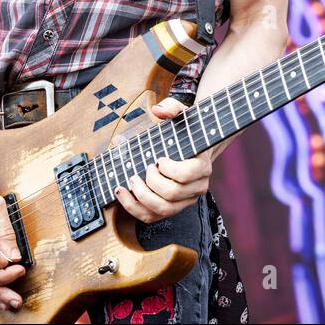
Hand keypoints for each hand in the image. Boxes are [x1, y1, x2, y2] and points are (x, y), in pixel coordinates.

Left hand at [112, 96, 212, 223]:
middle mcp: (197, 188)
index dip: (169, 169)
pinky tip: (121, 191)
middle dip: (152, 181)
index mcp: (203, 167)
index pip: (187, 175)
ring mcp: (184, 201)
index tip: (159, 158)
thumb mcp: (181, 115)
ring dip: (142, 196)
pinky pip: (151, 217)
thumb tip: (159, 111)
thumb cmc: (183, 131)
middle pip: (173, 194)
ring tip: (132, 179)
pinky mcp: (170, 208)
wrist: (188, 147)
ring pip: (163, 209)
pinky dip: (132, 207)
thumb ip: (172, 108)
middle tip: (145, 167)